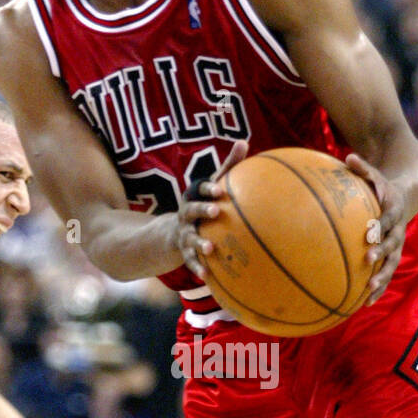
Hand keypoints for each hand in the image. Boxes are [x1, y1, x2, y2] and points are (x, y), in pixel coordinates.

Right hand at [175, 139, 247, 277]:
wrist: (173, 232)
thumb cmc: (204, 204)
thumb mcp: (213, 185)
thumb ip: (228, 166)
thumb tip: (244, 141)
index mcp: (193, 196)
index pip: (198, 189)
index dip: (207, 189)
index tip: (219, 190)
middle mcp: (186, 214)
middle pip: (191, 210)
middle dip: (202, 210)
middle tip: (216, 212)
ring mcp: (184, 233)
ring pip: (190, 238)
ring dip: (199, 243)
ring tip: (210, 248)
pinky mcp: (184, 252)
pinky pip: (190, 261)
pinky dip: (197, 267)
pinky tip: (207, 276)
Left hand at [343, 154, 408, 304]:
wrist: (407, 195)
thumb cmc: (381, 184)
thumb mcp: (374, 173)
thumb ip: (363, 168)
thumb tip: (348, 157)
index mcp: (393, 209)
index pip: (387, 217)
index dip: (380, 224)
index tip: (369, 231)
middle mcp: (398, 229)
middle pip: (392, 242)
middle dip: (381, 251)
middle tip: (368, 259)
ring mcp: (397, 244)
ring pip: (392, 263)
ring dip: (382, 277)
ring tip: (369, 291)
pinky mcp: (392, 255)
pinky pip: (386, 273)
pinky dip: (378, 288)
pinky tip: (365, 303)